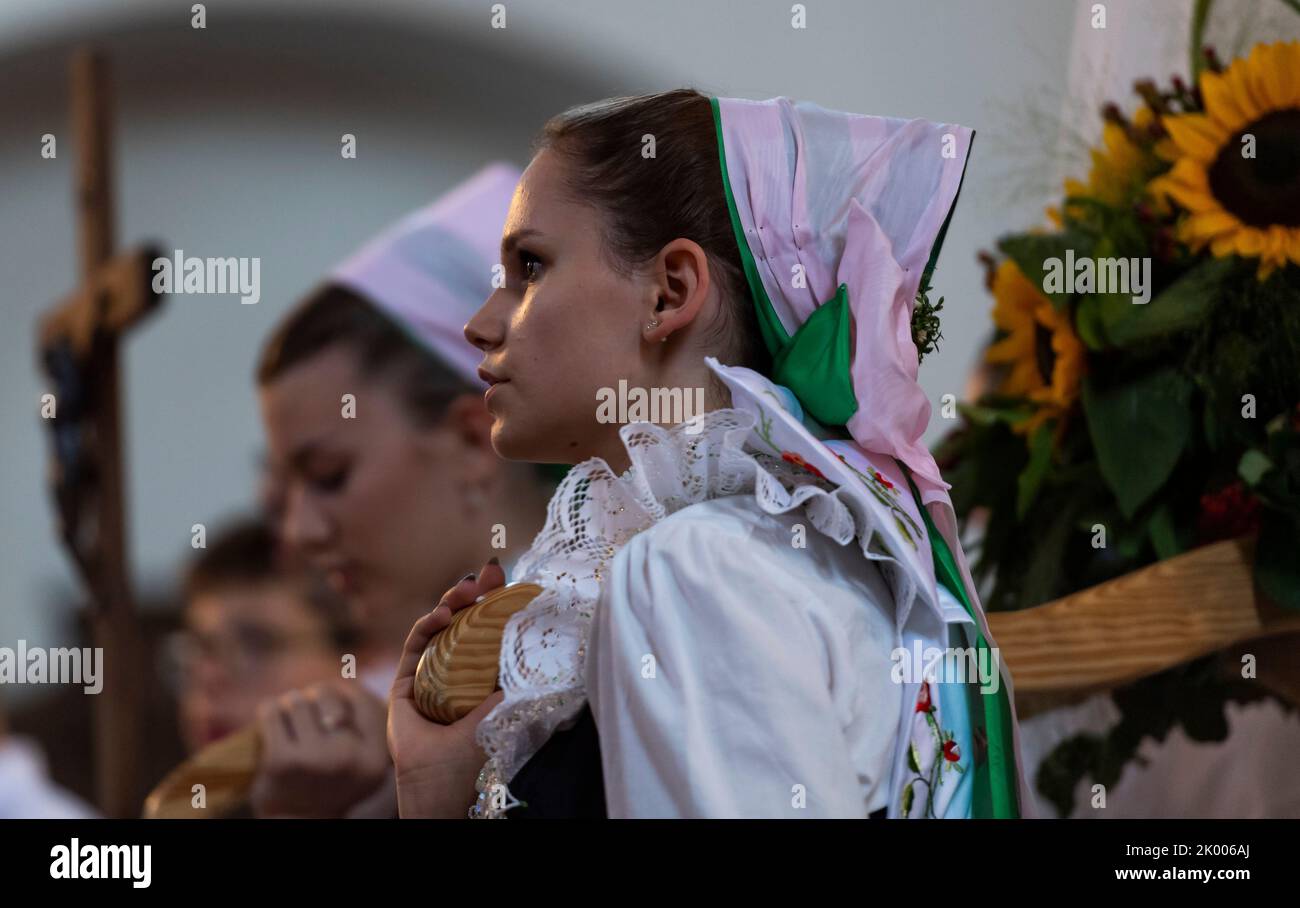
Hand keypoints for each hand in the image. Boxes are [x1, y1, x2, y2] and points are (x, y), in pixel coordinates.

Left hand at [249, 681, 391, 817]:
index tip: (333, 706)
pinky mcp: (282, 761)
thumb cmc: (330, 779)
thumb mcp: (363, 757)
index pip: (363, 699)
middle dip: (314, 700)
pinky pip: (271, 712)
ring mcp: (315, 759)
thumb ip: (366, 718)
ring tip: (290, 720)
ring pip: (297, 702)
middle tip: (309, 718)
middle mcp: (351, 757)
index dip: (345, 694)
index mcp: (375, 758)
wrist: (298, 820)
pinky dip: (269, 711)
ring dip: (290, 706)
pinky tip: (271, 720)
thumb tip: (346, 678)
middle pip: (327, 695)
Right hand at [388, 558, 506, 817]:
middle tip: (490, 572)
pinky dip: (427, 625)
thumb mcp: (500, 706)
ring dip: (452, 601)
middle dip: (474, 594)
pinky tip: (442, 614)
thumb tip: (539, 646)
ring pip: (439, 626)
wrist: (439, 778)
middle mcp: (451, 668)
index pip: (485, 628)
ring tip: (467, 589)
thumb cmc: (472, 751)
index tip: (506, 578)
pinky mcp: (404, 680)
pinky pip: (415, 644)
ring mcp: (426, 672)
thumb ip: (512, 679)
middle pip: (462, 621)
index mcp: (476, 672)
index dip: (493, 602)